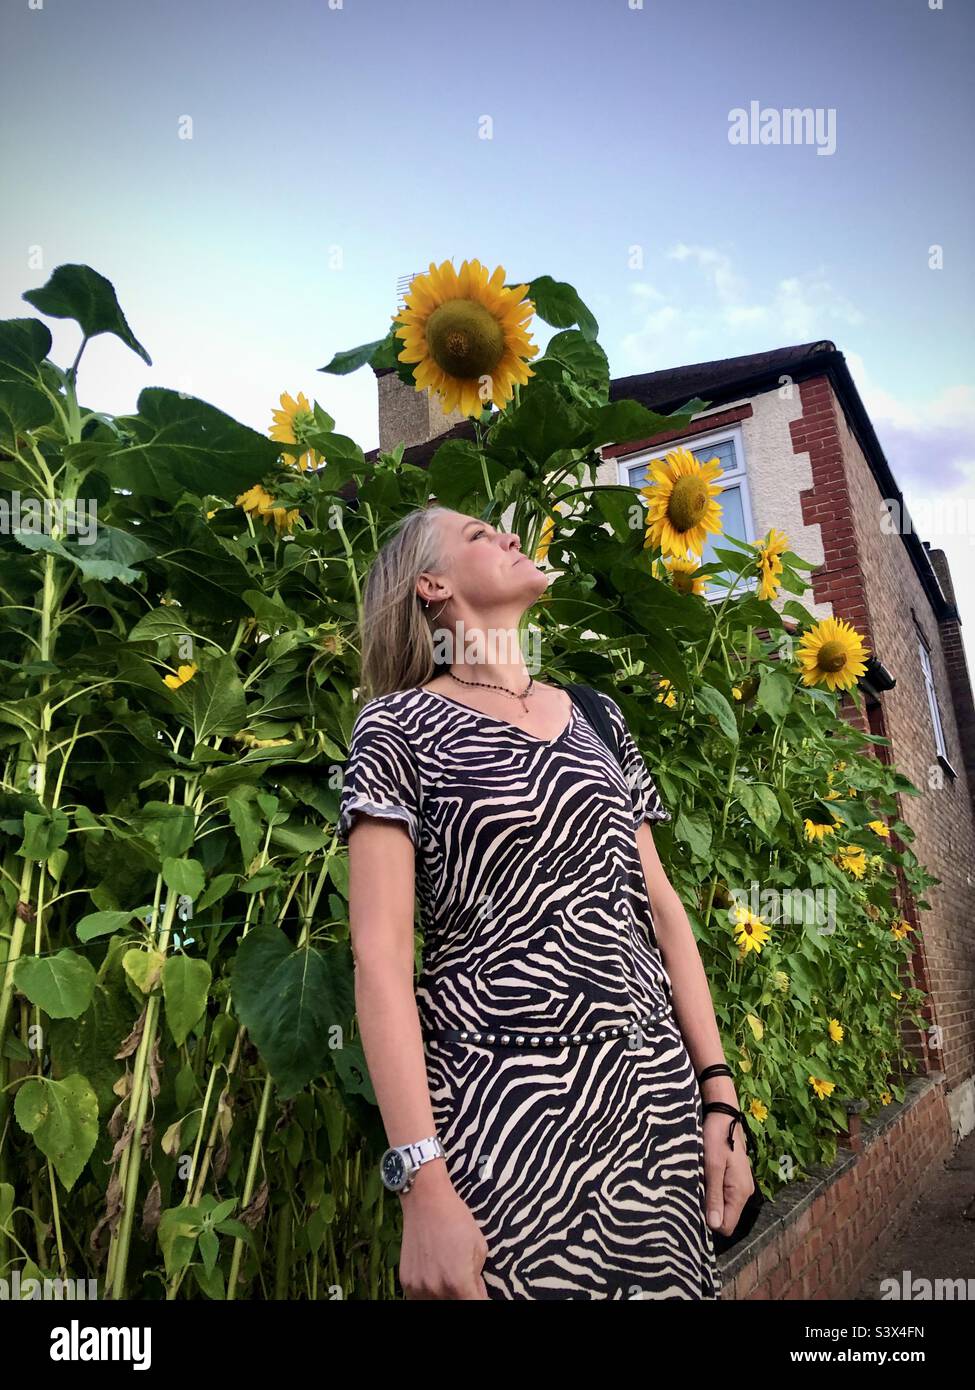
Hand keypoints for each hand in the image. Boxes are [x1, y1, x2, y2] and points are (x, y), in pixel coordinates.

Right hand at [399, 1174, 490, 1299]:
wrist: (425, 1200)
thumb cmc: (457, 1220)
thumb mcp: (479, 1247)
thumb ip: (478, 1278)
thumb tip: (476, 1293)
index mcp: (458, 1284)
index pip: (473, 1305)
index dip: (479, 1300)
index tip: (479, 1294)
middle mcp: (436, 1290)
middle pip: (454, 1305)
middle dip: (463, 1295)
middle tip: (466, 1282)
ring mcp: (418, 1287)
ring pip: (436, 1302)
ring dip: (446, 1295)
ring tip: (448, 1276)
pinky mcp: (405, 1281)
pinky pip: (420, 1296)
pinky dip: (430, 1291)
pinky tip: (434, 1274)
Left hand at [702, 1109, 754, 1239]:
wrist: (724, 1115)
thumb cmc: (717, 1138)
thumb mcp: (712, 1166)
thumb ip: (714, 1196)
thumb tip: (714, 1226)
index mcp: (740, 1193)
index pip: (727, 1226)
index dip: (710, 1222)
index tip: (695, 1209)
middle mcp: (745, 1193)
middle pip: (726, 1217)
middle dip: (709, 1211)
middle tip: (693, 1195)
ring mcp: (741, 1185)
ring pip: (724, 1205)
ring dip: (710, 1200)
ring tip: (697, 1185)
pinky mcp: (735, 1178)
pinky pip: (724, 1194)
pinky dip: (713, 1191)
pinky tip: (703, 1179)